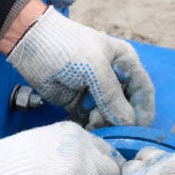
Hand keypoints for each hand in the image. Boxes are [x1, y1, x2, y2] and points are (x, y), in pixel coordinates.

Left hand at [7, 5, 154, 128]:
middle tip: (107, 125)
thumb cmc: (66, 47)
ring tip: (91, 121)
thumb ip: (113, 96)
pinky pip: (91, 120)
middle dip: (120, 119)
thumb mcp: (95, 68)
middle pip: (126, 107)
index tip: (138, 129)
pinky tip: (85, 127)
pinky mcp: (79, 103)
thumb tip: (128, 123)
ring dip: (103, 123)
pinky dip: (90, 126)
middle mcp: (113, 78)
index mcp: (124, 63)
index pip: (143, 90)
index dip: (144, 110)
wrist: (29, 44)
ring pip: (109, 117)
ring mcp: (96, 92)